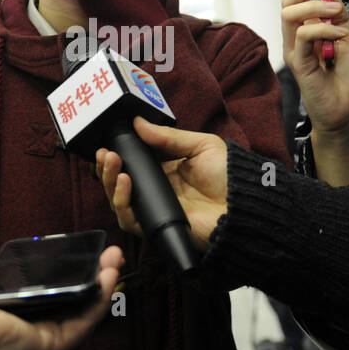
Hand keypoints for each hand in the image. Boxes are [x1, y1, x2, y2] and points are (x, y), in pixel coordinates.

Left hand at [0, 246, 124, 349]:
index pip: (36, 294)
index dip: (58, 274)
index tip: (73, 253)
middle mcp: (19, 327)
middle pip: (64, 301)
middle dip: (87, 276)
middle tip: (104, 254)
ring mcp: (35, 337)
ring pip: (78, 311)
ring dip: (100, 284)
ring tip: (114, 259)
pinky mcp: (47, 345)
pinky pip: (80, 323)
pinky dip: (98, 300)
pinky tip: (109, 276)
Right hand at [94, 117, 227, 250]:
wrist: (243, 205)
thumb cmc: (229, 176)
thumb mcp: (201, 146)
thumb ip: (169, 137)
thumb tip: (139, 122)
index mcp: (167, 171)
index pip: (133, 164)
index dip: (118, 155)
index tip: (108, 143)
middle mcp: (157, 191)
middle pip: (120, 183)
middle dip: (108, 168)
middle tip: (105, 153)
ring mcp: (155, 209)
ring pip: (119, 201)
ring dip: (110, 183)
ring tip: (112, 165)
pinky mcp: (157, 226)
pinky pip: (129, 220)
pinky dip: (122, 202)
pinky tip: (125, 183)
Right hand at [280, 0, 348, 137]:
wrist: (346, 110)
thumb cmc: (346, 79)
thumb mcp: (348, 39)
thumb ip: (338, 17)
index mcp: (306, 30)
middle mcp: (296, 37)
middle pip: (287, 1)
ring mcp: (295, 50)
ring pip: (289, 14)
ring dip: (314, 6)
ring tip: (335, 11)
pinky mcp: (298, 63)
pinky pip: (303, 36)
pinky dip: (322, 29)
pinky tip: (338, 36)